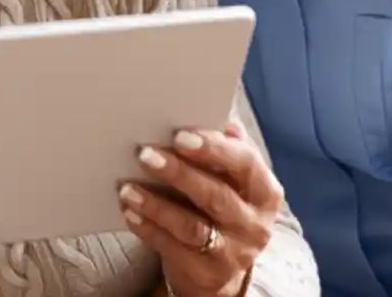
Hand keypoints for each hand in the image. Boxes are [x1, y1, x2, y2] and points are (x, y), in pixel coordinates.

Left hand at [117, 122, 281, 296]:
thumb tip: (220, 118)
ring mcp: (233, 252)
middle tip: (145, 154)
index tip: (179, 135)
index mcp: (264, 191)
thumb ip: (225, 150)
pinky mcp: (208, 273)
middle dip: (179, 173)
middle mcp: (254, 223)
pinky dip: (149, 229)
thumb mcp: (230, 180)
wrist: (219, 266)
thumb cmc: (219, 206)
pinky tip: (129, 212)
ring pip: (192, 226)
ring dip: (156, 205)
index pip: (244, 164)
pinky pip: (173, 248)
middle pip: (216, 195)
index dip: (213, 148)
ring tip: (127, 187)